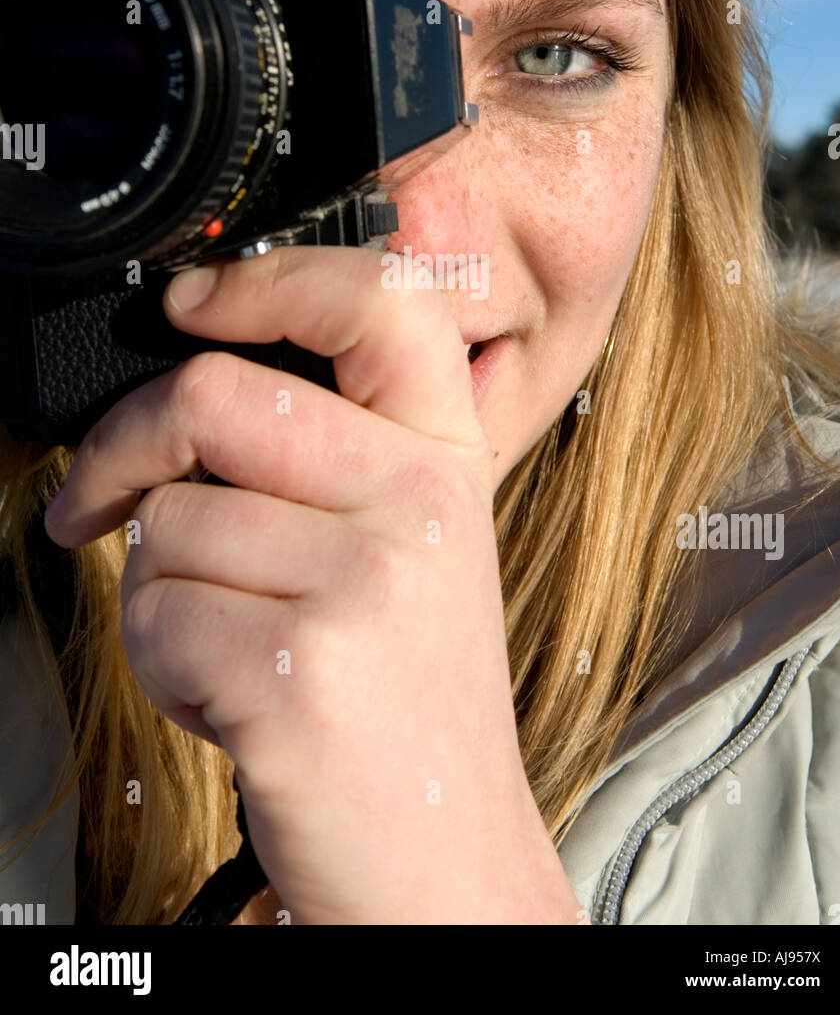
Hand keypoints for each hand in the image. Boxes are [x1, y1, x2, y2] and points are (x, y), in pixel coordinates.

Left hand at [44, 247, 579, 923]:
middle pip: (211, 397)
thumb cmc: (406, 704)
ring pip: (165, 524)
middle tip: (100, 499)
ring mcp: (363, 585)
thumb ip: (332, 461)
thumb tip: (193, 389)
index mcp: (444, 462)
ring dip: (159, 595)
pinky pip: (154, 617)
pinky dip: (162, 665)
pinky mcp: (298, 668)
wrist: (444, 855)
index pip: (377, 303)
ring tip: (231, 645)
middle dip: (119, 450)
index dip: (268, 280)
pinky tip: (232, 698)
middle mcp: (416, 506)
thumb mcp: (409, 552)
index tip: (194, 303)